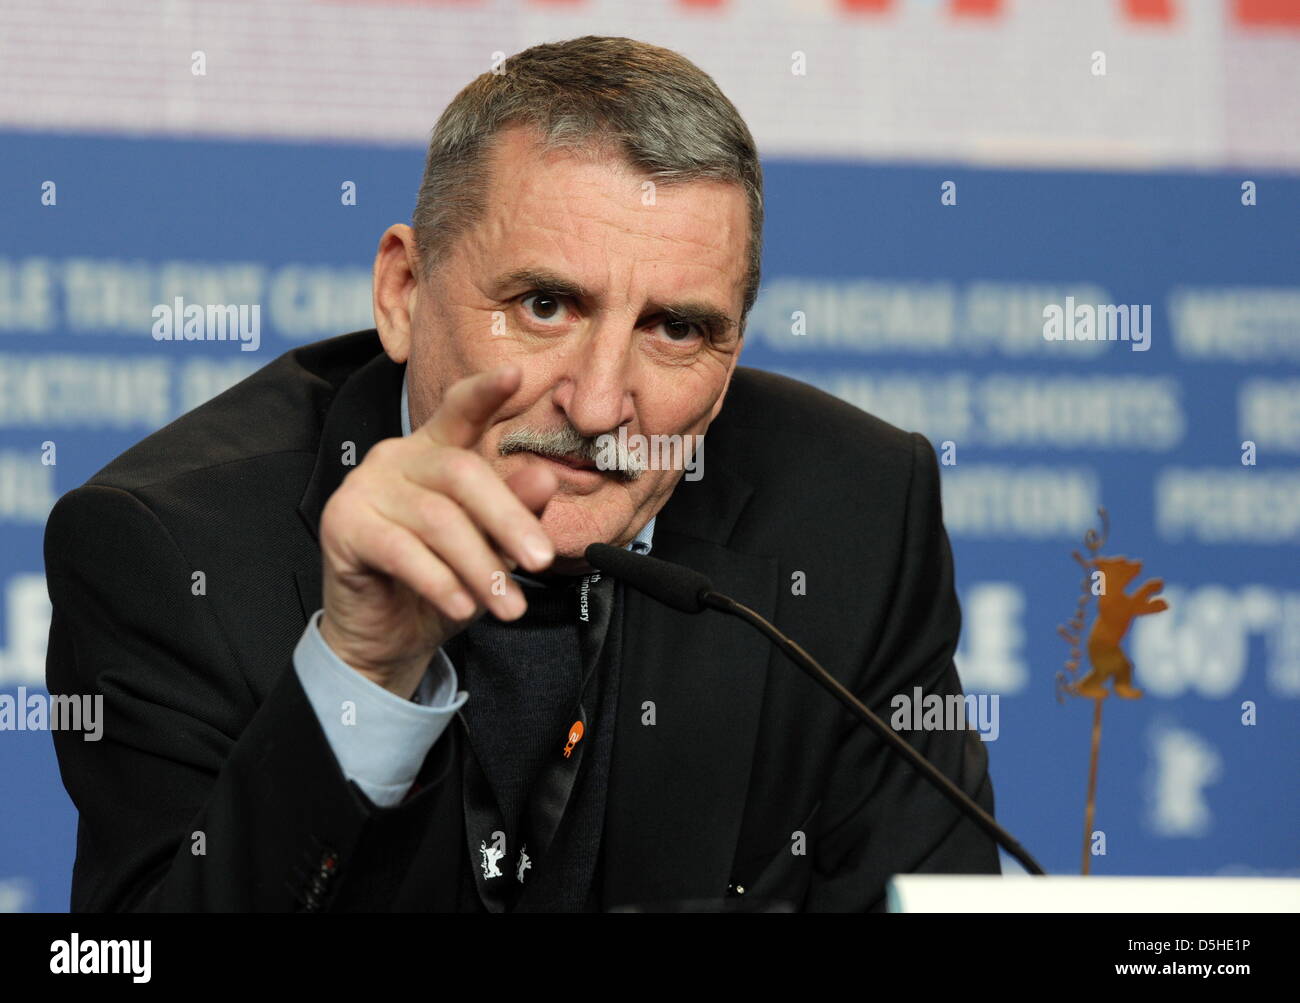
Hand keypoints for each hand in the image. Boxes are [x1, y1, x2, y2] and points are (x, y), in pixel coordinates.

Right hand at [318, 365, 558, 697]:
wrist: (387, 637)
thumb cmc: (444, 582)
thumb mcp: (492, 548)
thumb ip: (515, 511)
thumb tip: (545, 477)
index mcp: (436, 450)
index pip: (460, 410)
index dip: (485, 392)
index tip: (516, 374)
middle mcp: (397, 456)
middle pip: (463, 473)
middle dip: (509, 520)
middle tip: (543, 561)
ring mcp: (365, 486)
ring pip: (438, 519)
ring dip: (480, 566)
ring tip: (508, 605)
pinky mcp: (341, 524)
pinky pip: (400, 550)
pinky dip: (438, 581)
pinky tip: (462, 607)